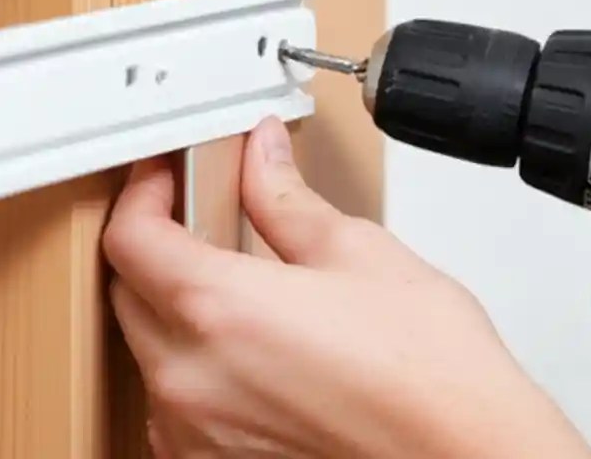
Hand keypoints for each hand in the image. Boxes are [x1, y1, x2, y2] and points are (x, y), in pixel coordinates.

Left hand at [103, 117, 590, 458]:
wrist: (462, 448)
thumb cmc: (428, 373)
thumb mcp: (357, 252)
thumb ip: (287, 198)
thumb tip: (263, 159)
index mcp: (218, 310)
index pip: (130, 237)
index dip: (142, 193)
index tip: (166, 178)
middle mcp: (190, 378)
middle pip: (127, 291)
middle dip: (157, 246)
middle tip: (205, 218)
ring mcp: (197, 431)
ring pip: (150, 350)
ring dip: (175, 309)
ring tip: (239, 286)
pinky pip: (175, 403)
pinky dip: (196, 366)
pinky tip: (251, 348)